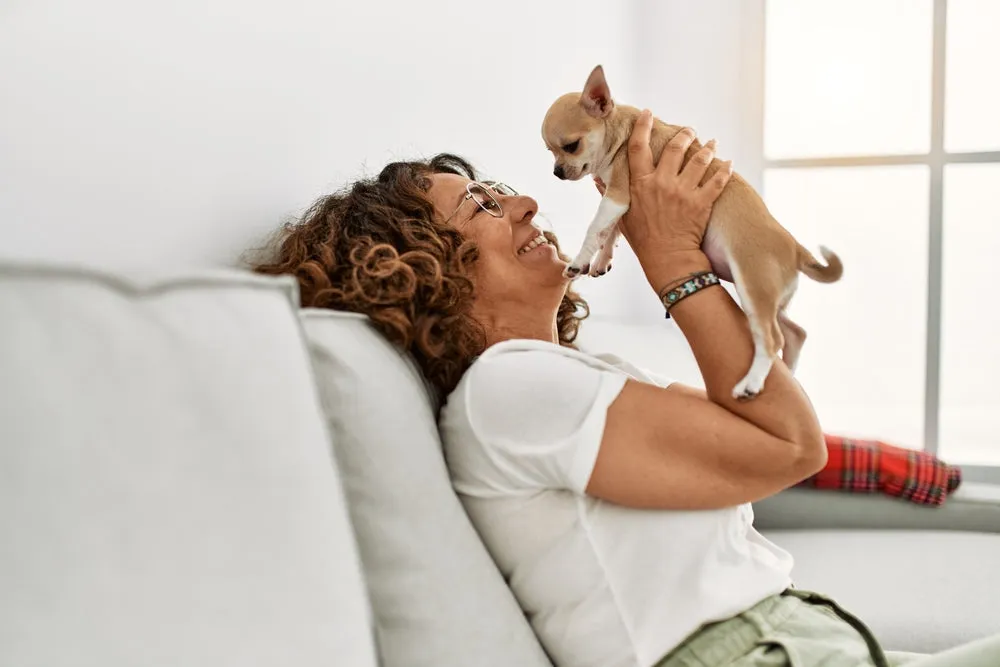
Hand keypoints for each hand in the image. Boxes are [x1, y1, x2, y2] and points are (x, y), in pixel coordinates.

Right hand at [596, 110, 731, 282]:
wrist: (667, 260)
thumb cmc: (643, 241)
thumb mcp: (623, 217)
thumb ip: (610, 196)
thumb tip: (596, 181)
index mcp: (640, 185)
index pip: (639, 147)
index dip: (642, 127)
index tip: (647, 113)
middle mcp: (661, 183)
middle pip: (674, 147)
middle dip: (684, 134)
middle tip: (689, 130)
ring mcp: (683, 192)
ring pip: (699, 159)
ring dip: (707, 147)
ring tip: (711, 143)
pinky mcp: (702, 202)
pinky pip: (717, 179)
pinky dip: (725, 169)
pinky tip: (729, 163)